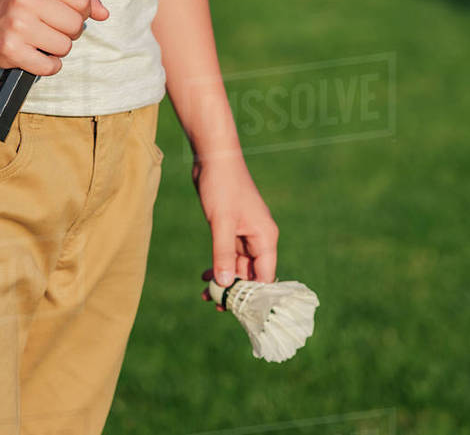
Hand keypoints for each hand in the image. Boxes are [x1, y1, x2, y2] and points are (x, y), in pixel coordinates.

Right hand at [0, 0, 108, 74]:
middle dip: (68, 32)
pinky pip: (49, 66)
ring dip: (57, 50)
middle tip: (50, 30)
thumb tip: (103, 12)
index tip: (66, 14)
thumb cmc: (12, 5)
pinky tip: (36, 56)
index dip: (81, 12)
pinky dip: (48, 66)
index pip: (82, 0)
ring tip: (40, 42)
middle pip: (75, 26)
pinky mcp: (10, 50)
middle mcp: (25, 0)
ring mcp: (17, 26)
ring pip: (64, 47)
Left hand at [193, 154, 277, 306]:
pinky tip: (204, 276)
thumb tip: (225, 285)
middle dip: (235, 289)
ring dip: (224, 279)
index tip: (236, 310)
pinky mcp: (231, 228)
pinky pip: (229, 254)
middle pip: (252, 273)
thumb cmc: (222, 186)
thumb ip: (223, 254)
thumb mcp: (221, 223)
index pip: (265, 276)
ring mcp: (245, 233)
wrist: (214, 157)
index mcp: (265, 237)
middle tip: (213, 304)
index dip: (253, 295)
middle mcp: (259, 237)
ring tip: (204, 295)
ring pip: (239, 265)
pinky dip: (219, 265)